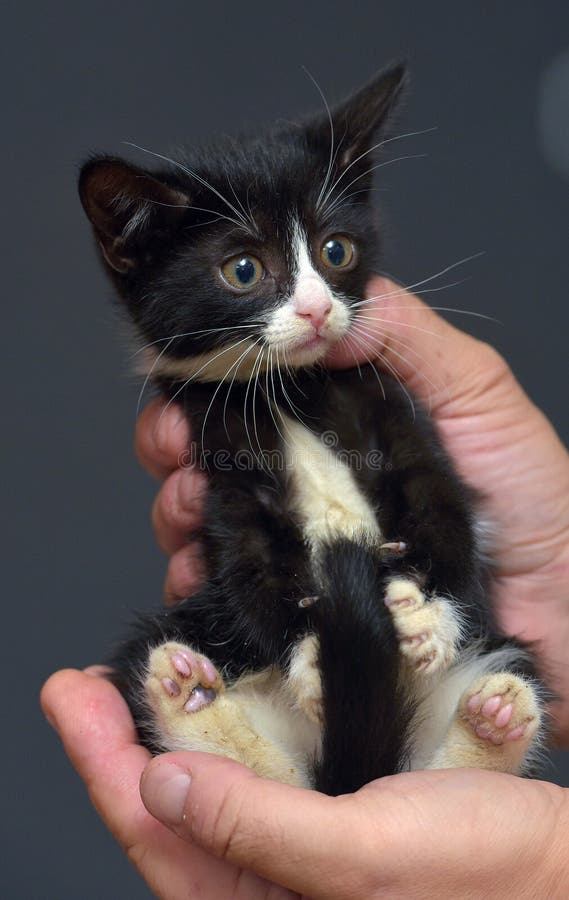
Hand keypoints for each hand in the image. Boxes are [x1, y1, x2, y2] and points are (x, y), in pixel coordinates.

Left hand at [39, 670, 568, 899]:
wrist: (558, 869)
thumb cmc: (483, 881)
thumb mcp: (362, 859)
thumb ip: (258, 830)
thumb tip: (164, 783)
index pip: (154, 836)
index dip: (102, 761)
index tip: (71, 694)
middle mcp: (269, 887)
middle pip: (169, 809)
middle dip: (120, 741)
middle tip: (86, 680)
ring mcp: (297, 851)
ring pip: (209, 785)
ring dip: (170, 728)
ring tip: (138, 676)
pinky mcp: (327, 815)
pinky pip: (258, 770)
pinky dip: (231, 726)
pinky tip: (221, 691)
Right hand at [139, 275, 568, 742]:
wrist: (562, 612)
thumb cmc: (536, 502)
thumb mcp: (481, 396)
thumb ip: (411, 339)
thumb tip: (327, 316)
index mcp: (348, 422)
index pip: (258, 394)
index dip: (206, 388)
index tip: (179, 395)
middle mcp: (320, 478)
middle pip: (219, 454)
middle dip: (176, 449)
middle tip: (176, 456)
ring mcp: (311, 543)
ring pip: (212, 518)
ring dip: (179, 510)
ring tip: (188, 516)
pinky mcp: (309, 604)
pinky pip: (234, 589)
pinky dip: (198, 577)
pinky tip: (196, 572)